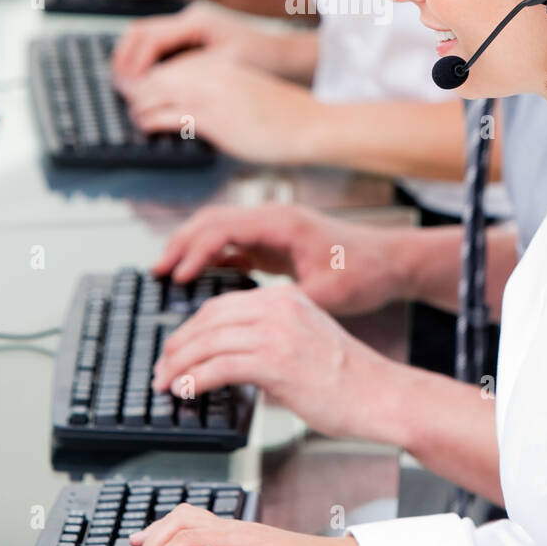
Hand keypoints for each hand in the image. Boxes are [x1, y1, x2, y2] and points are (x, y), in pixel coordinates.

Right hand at [112, 4, 267, 82]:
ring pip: (145, 38)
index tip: (126, 86)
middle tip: (118, 86)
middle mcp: (190, 18)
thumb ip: (187, 73)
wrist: (288, 58)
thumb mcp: (225, 68)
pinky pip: (158, 46)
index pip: (149, 37)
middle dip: (124, 58)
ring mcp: (190, 25)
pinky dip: (146, 62)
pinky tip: (144, 82)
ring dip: (132, 60)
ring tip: (126, 86)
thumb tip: (154, 85)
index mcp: (196, 21)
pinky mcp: (193, 36)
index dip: (133, 64)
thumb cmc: (264, 61)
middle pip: (139, 32)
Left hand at [117, 51, 321, 163]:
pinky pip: (165, 117)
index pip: (168, 64)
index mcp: (217, 63)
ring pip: (153, 94)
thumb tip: (188, 104)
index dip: (147, 77)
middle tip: (127, 103)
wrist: (307, 123)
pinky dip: (150, 123)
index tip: (138, 90)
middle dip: (135, 91)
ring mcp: (208, 94)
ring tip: (135, 118)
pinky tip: (147, 129)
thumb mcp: (242, 88)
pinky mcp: (210, 118)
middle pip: (154, 76)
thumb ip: (214, 90)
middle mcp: (209, 73)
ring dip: (138, 107)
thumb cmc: (280, 113)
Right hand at [131, 504, 358, 545]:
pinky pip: (199, 525)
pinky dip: (174, 532)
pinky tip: (161, 545)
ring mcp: (238, 531)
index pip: (185, 536)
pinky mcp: (241, 539)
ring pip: (186, 519)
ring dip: (160, 536)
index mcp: (243, 536)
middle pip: (180, 524)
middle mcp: (237, 528)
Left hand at [151, 282, 403, 442]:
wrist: (381, 394)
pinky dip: (194, 380)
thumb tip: (232, 357)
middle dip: (178, 345)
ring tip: (166, 383)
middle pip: (209, 319)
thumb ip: (272, 335)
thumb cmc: (350, 378)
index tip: (177, 349)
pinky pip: (219, 367)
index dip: (192, 328)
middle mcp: (278, 306)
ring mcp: (276, 332)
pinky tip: (185, 391)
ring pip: (208, 342)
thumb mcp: (307, 337)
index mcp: (285, 297)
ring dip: (179, 365)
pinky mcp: (275, 362)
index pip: (222, 305)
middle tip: (162, 368)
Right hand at [154, 203, 408, 315]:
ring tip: (168, 275)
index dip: (196, 251)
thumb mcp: (328, 294)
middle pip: (212, 221)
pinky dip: (211, 257)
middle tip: (156, 272)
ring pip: (219, 230)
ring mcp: (272, 230)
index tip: (177, 277)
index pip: (224, 227)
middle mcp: (273, 220)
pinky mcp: (274, 244)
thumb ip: (288, 304)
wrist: (390, 262)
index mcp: (283, 223)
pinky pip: (233, 244)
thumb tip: (253, 325)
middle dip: (181, 244)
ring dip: (192, 249)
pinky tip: (199, 279)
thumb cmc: (366, 272)